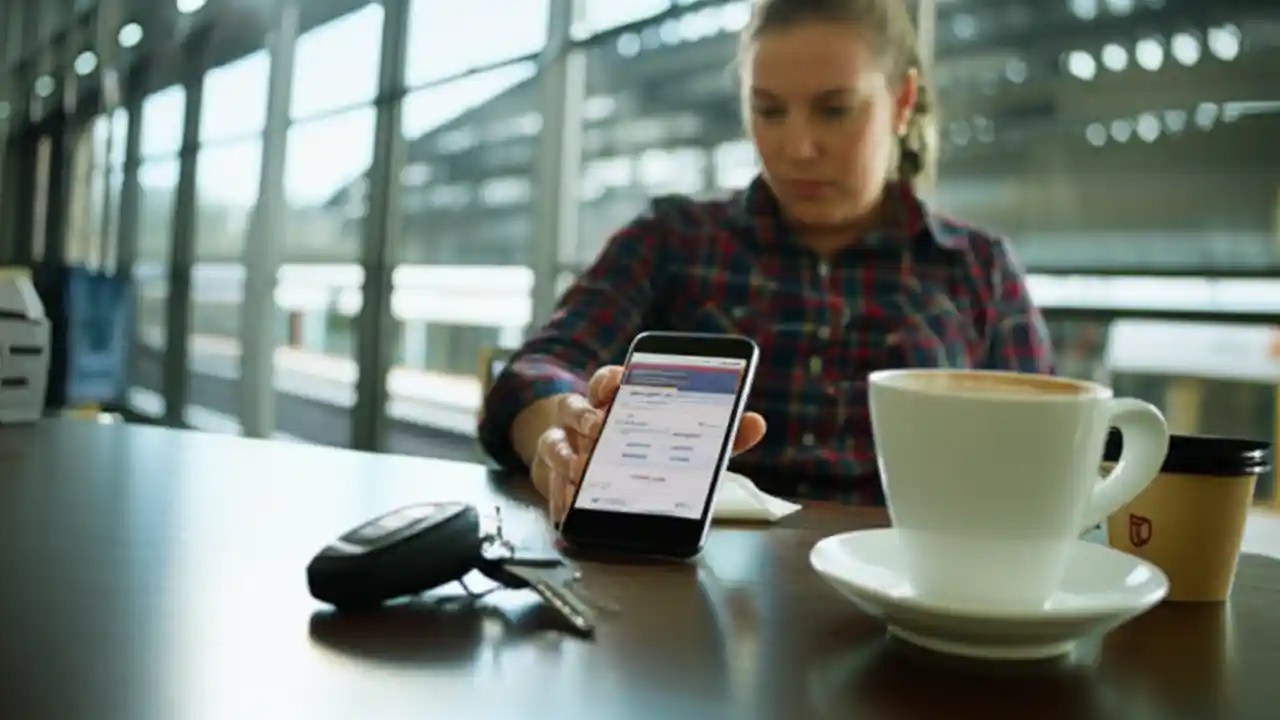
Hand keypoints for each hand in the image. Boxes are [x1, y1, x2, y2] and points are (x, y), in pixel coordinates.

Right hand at [531, 365, 767, 524]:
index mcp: (617, 403)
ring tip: (580, 472)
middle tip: (598, 428)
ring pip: (554, 439)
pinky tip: (567, 508)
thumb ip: (717, 433)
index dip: (611, 379)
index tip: (617, 384)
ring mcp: (565, 445)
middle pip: (575, 405)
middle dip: (584, 415)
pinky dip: (556, 494)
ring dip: (565, 454)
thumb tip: (755, 422)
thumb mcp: (681, 439)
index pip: (608, 380)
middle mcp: (586, 420)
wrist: (592, 467)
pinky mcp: (552, 474)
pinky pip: (547, 481)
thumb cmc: (639, 447)